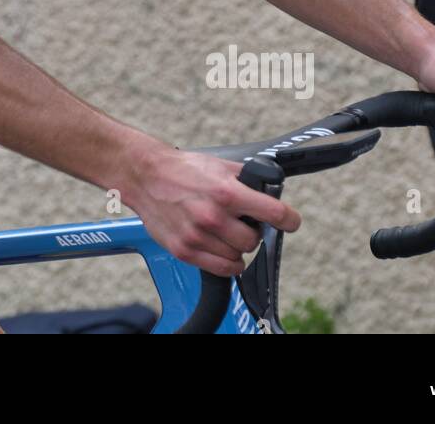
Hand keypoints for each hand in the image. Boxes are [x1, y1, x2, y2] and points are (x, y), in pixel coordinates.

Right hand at [125, 145, 300, 275]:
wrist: (144, 176)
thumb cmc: (182, 170)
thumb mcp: (219, 165)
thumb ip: (246, 178)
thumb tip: (269, 189)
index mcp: (226, 192)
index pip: (275, 214)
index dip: (289, 219)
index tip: (290, 222)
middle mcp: (214, 216)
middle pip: (254, 241)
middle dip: (252, 232)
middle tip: (241, 223)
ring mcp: (198, 236)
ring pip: (239, 257)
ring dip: (237, 248)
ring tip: (224, 233)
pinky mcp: (185, 250)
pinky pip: (222, 269)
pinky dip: (227, 262)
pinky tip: (220, 247)